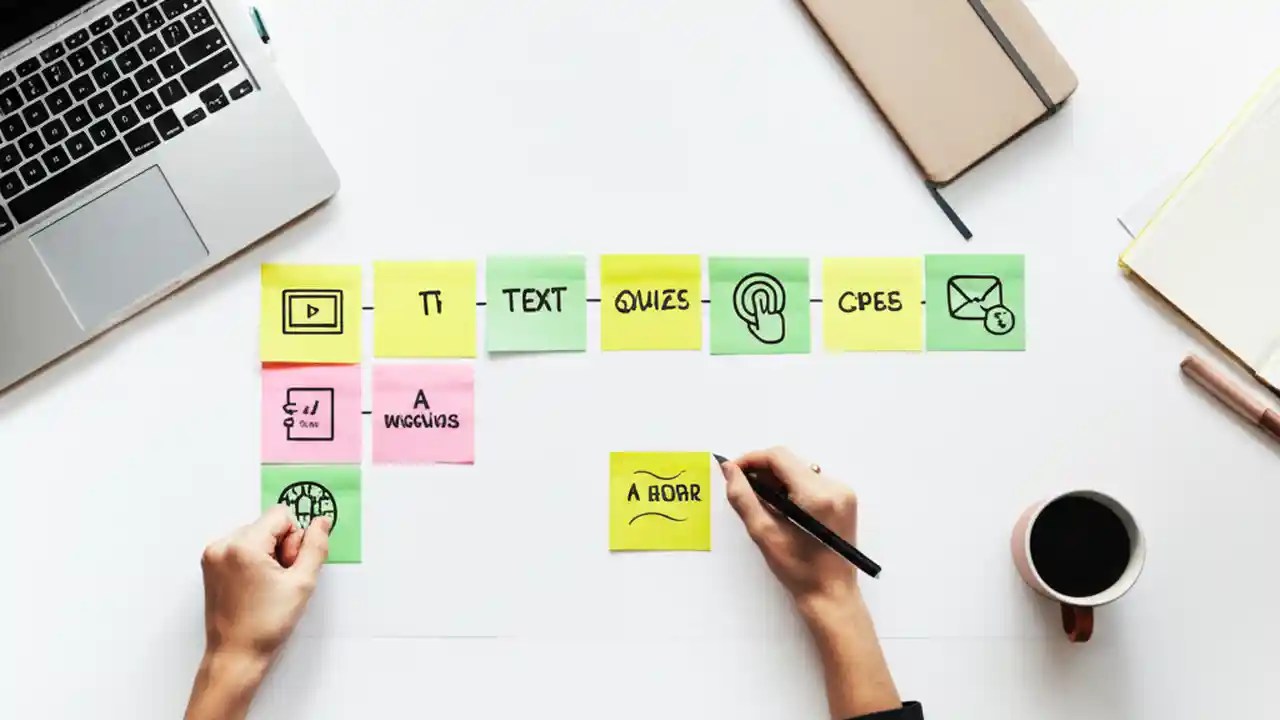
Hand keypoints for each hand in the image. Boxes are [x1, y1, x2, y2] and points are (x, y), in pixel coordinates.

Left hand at [185, 506, 329, 719]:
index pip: (282, 515)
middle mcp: (222, 545)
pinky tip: (255, 586)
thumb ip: (315, 546)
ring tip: (266, 586)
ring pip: (256, 536)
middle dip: (280, 547)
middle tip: (279, 580)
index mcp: (242, 545)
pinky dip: (253, 561)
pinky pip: (241, 547)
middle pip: (268, 525)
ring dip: (267, 554)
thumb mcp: (302, 583)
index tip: (288, 567)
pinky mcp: (210, 565)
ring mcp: (213, 555)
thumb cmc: (265, 625)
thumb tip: (321, 522)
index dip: (294, 540)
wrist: (236, 655)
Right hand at [722, 446, 858, 610]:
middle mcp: (835, 488)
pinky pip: (811, 482)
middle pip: (790, 462)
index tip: (733, 471)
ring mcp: (843, 493)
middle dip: (762, 472)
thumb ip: (743, 498)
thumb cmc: (799, 571)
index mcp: (818, 495)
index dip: (751, 459)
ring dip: (777, 481)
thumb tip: (730, 471)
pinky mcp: (844, 500)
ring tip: (762, 504)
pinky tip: (781, 509)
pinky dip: (792, 489)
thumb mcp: (764, 534)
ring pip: (799, 471)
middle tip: (743, 490)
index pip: (779, 457)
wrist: (831, 595)